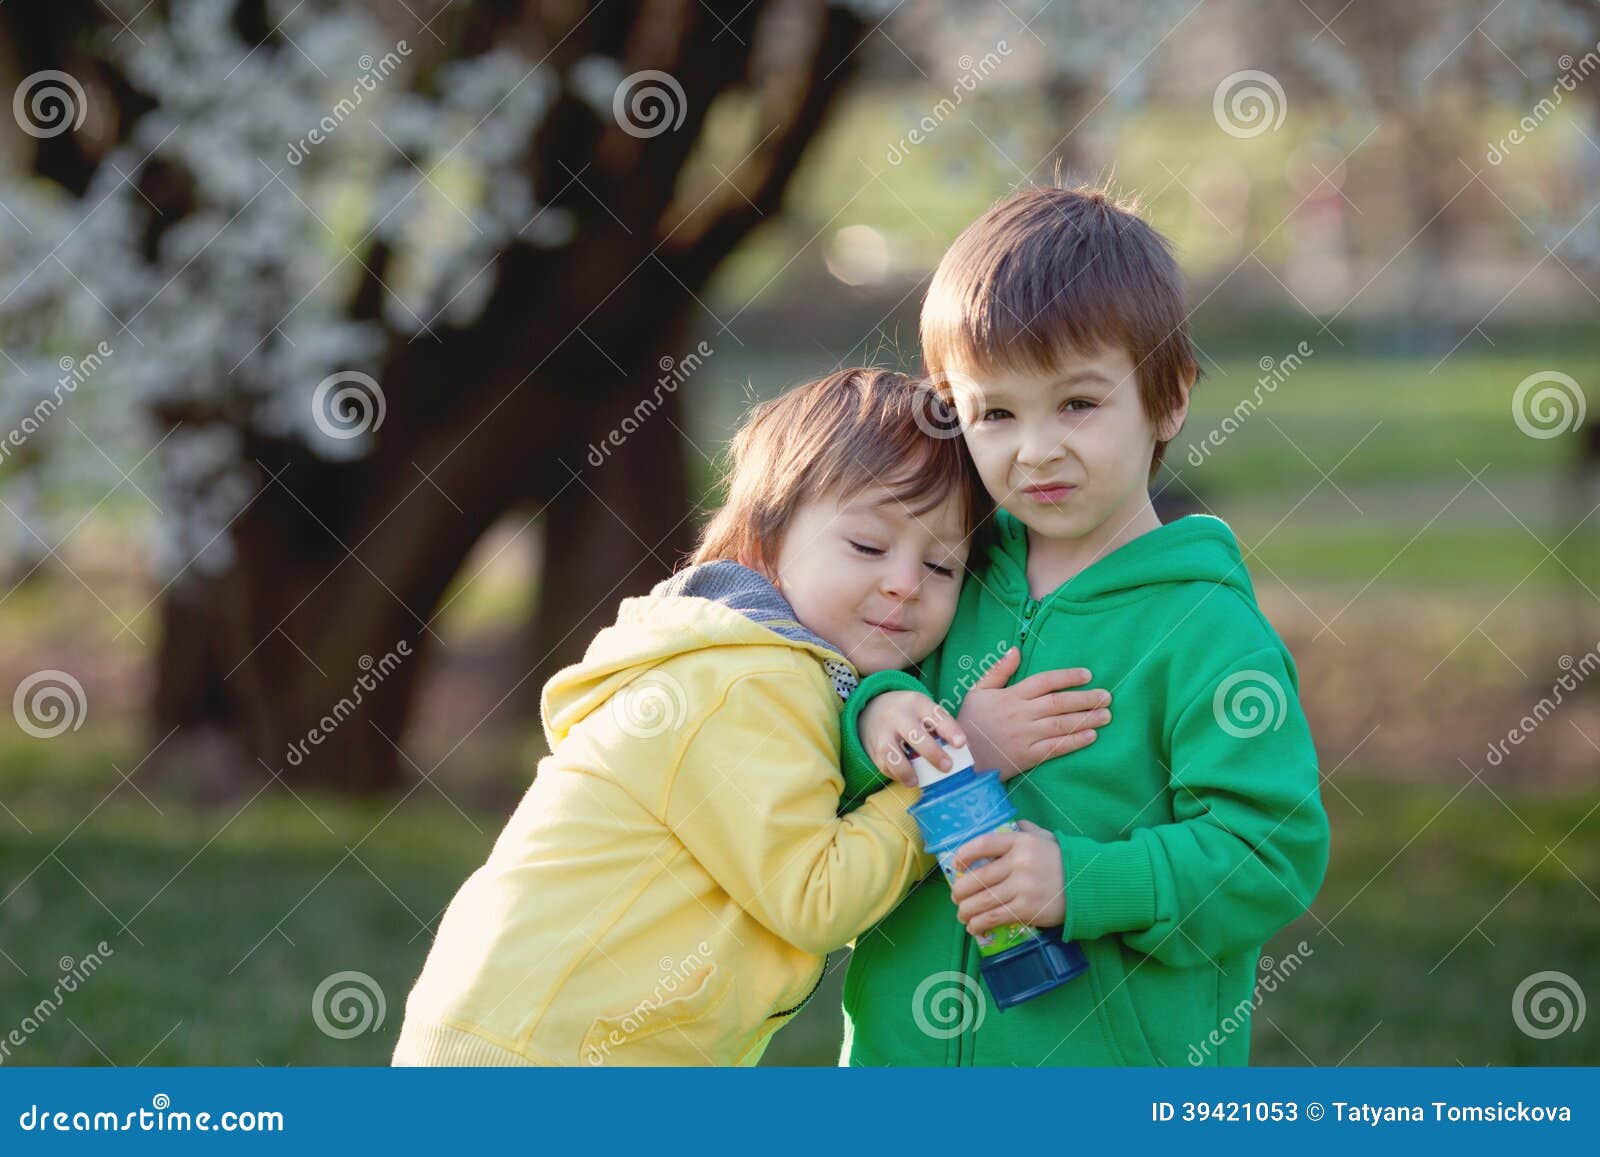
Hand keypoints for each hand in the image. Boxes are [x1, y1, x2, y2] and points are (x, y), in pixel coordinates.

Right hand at [858, 691, 965, 786]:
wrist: (873, 710)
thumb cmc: (910, 715)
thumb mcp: (924, 710)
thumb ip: (941, 727)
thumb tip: (964, 751)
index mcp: (917, 704)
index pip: (936, 715)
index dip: (949, 730)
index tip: (961, 744)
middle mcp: (899, 716)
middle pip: (915, 735)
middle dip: (932, 753)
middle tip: (947, 767)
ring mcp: (884, 733)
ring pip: (892, 753)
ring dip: (906, 770)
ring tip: (917, 781)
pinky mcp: (875, 749)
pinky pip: (884, 765)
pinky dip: (896, 775)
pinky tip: (907, 778)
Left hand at [948, 820, 1065, 933]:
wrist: (1091, 884)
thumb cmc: (1065, 861)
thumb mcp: (1046, 838)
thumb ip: (1027, 830)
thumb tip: (1014, 824)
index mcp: (1020, 842)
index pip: (982, 844)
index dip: (964, 855)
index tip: (957, 866)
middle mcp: (1019, 863)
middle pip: (978, 877)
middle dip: (960, 891)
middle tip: (956, 897)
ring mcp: (1023, 887)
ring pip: (982, 900)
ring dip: (966, 910)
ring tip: (962, 915)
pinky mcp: (1027, 909)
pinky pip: (995, 916)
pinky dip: (979, 923)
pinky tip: (974, 926)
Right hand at [955, 647, 1110, 779]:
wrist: (960, 759)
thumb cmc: (969, 722)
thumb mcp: (977, 691)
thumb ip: (998, 671)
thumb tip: (1015, 650)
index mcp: (1010, 696)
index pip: (1044, 681)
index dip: (1067, 677)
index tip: (1087, 675)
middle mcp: (1020, 714)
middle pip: (1058, 703)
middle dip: (1085, 699)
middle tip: (1107, 696)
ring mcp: (1025, 736)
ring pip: (1061, 724)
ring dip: (1086, 719)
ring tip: (1106, 715)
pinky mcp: (1027, 757)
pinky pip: (1055, 748)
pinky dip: (1074, 742)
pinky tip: (1090, 736)